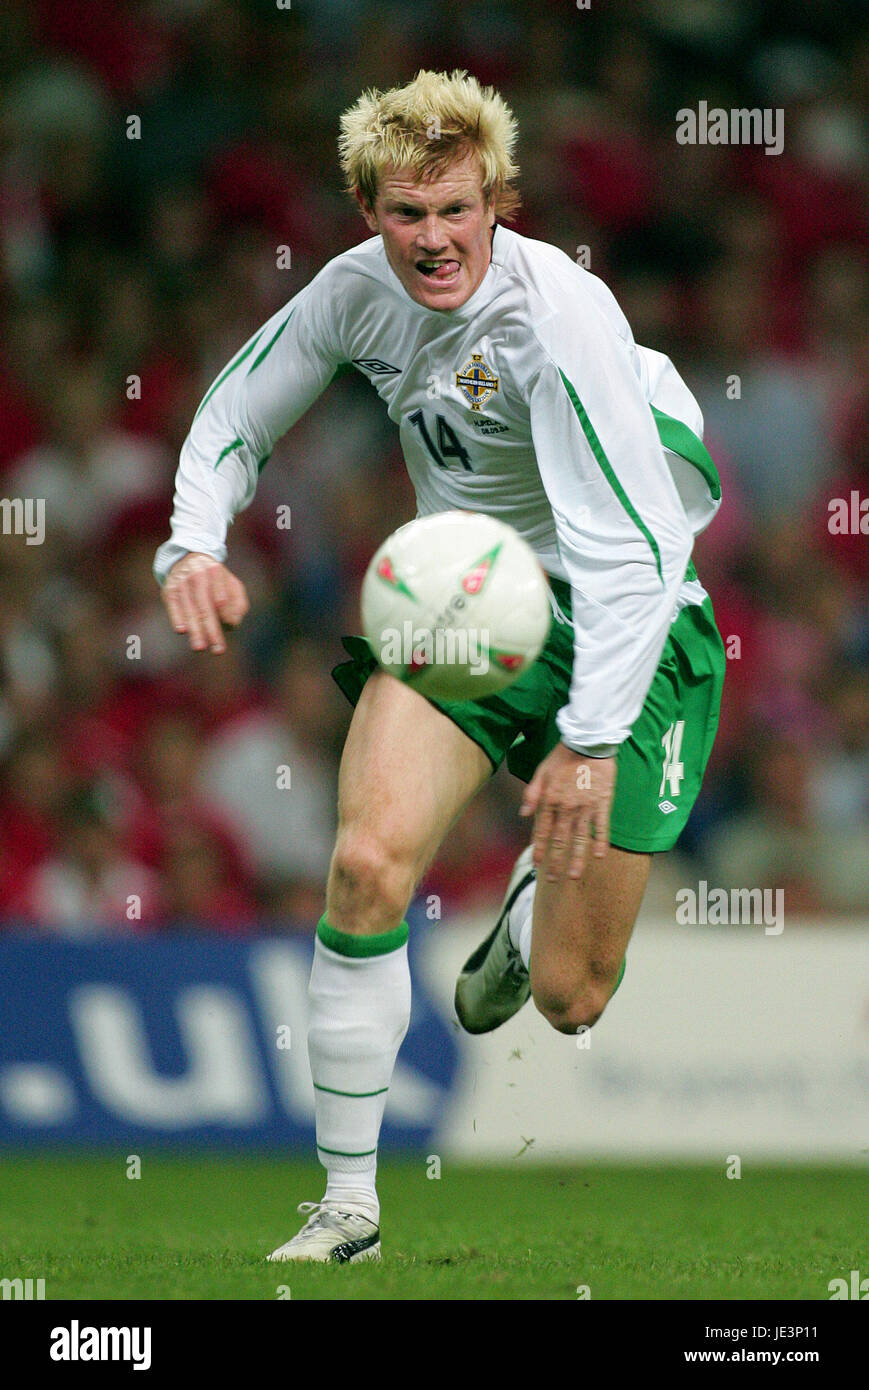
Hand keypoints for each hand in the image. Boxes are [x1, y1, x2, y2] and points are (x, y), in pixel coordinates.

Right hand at [161, 553, 248, 653]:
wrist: (188, 557)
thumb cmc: (216, 578)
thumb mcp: (232, 584)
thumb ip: (238, 603)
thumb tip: (233, 624)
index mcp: (215, 571)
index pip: (222, 598)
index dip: (226, 614)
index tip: (231, 627)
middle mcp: (197, 575)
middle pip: (205, 607)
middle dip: (212, 630)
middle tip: (218, 650)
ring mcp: (181, 582)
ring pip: (189, 609)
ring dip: (195, 630)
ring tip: (200, 647)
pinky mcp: (169, 589)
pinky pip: (173, 605)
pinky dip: (177, 617)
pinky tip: (181, 630)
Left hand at [520, 742, 615, 881]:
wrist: (589, 742)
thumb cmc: (563, 756)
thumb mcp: (541, 771)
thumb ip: (532, 793)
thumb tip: (523, 813)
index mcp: (550, 800)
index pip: (542, 830)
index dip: (539, 849)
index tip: (537, 865)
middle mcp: (566, 807)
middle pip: (560, 840)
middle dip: (556, 862)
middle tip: (553, 880)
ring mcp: (585, 807)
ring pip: (580, 838)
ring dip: (577, 859)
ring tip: (574, 876)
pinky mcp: (602, 803)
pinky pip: (602, 826)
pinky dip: (600, 840)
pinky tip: (599, 855)